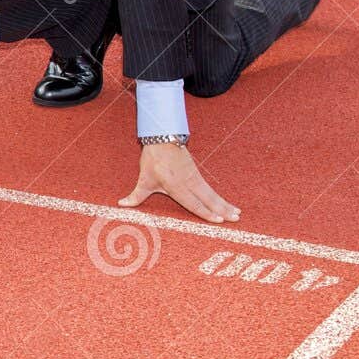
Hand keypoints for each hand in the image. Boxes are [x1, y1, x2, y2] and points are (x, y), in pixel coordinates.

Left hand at [119, 143, 239, 222]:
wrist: (162, 138)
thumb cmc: (153, 160)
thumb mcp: (143, 179)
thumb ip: (135, 196)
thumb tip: (121, 205)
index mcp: (176, 186)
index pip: (193, 203)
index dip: (206, 212)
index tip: (218, 220)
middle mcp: (189, 183)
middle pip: (208, 199)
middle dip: (222, 210)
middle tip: (235, 219)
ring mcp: (195, 178)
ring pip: (212, 194)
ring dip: (225, 204)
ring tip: (237, 213)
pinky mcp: (197, 174)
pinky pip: (210, 189)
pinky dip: (220, 197)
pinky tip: (228, 204)